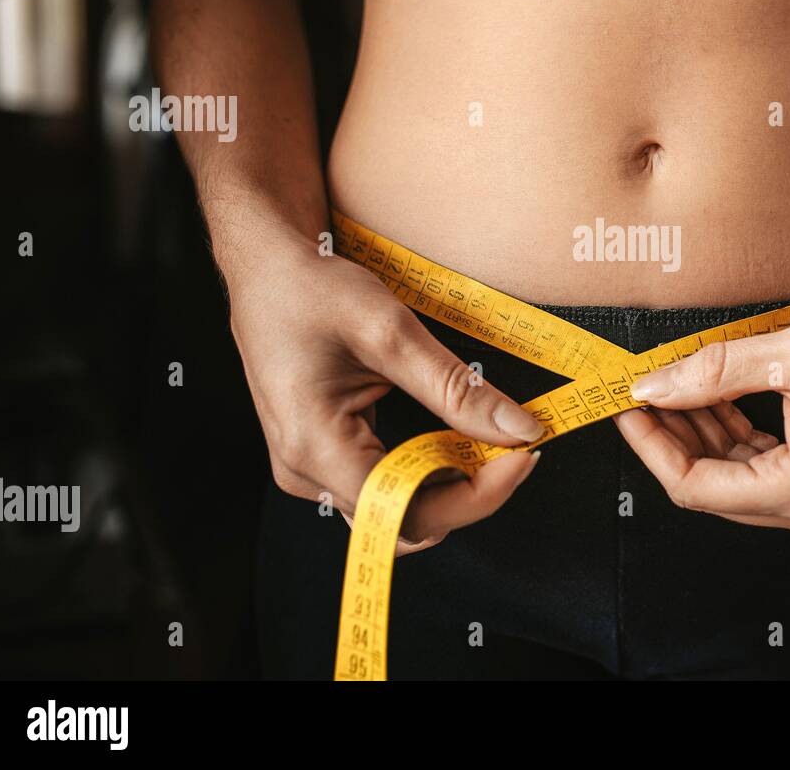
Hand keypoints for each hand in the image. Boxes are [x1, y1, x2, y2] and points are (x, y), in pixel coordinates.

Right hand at [226, 227, 544, 554]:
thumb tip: (519, 431)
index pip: (405, 510)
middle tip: (518, 447)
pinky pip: (383, 484)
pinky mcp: (322, 455)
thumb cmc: (313, 289)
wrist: (266, 269)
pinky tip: (456, 436)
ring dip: (451, 485)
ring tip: (491, 441)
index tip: (523, 458)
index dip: (474, 498)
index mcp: (314, 446)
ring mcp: (310, 468)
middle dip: (470, 494)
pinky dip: (428, 469)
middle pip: (404, 521)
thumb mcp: (391, 331)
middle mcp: (305, 472)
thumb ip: (457, 389)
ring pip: (396, 509)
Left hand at [614, 303, 789, 537]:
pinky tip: (719, 398)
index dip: (653, 448)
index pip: (695, 488)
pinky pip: (767, 472)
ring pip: (738, 480)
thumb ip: (713, 373)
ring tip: (680, 386)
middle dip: (674, 438)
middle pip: (714, 488)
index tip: (628, 408)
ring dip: (705, 436)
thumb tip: (651, 387)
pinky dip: (738, 438)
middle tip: (647, 390)